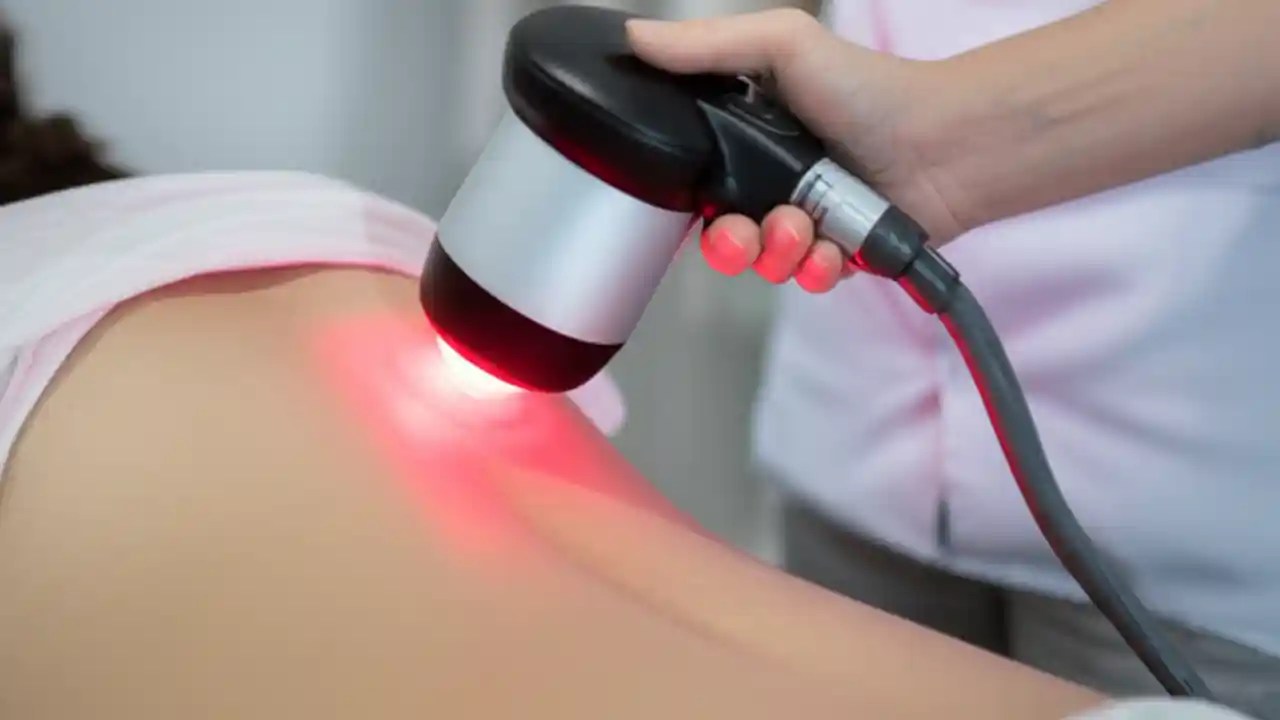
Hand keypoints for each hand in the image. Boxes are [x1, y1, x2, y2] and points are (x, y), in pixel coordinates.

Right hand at [627, 9, 962, 292]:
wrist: (944, 144)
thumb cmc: (870, 88)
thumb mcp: (781, 45)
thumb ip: (704, 47)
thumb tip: (634, 35)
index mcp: (747, 139)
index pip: (693, 184)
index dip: (682, 205)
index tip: (694, 207)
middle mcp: (772, 182)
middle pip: (721, 236)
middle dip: (729, 244)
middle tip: (746, 233)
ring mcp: (806, 221)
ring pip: (762, 264)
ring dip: (776, 255)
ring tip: (804, 231)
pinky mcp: (838, 255)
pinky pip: (805, 281)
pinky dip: (813, 271)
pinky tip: (831, 251)